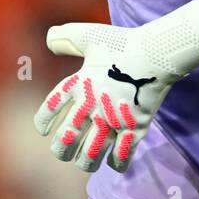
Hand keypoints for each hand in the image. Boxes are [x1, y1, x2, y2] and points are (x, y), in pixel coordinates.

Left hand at [33, 0, 198, 173]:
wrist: (154, 53)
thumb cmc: (122, 43)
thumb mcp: (88, 35)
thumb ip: (65, 38)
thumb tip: (49, 40)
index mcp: (77, 84)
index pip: (50, 108)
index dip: (43, 122)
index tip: (43, 131)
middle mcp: (90, 105)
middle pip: (67, 138)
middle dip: (61, 150)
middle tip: (62, 153)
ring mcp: (112, 120)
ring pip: (91, 154)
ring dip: (85, 162)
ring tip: (85, 163)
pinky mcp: (134, 128)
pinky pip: (122, 155)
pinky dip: (117, 163)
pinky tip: (114, 163)